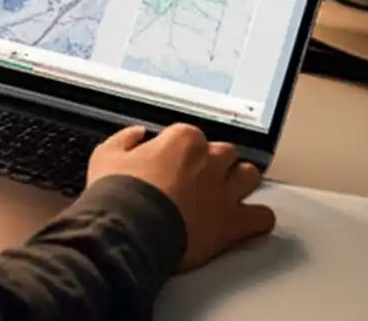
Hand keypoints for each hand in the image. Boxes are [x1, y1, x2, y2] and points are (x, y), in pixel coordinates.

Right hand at [87, 124, 276, 272]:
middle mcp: (211, 161)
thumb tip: (135, 134)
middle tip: (198, 182)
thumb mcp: (106, 157)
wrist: (126, 232)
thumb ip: (124, 140)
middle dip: (214, 165)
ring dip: (240, 183)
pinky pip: (261, 217)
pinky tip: (247, 221)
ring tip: (226, 195)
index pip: (192, 138)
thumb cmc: (116, 197)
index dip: (180, 153)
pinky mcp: (231, 223)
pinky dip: (256, 219)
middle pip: (225, 154)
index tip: (171, 166)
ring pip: (249, 176)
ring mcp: (224, 192)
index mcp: (184, 141)